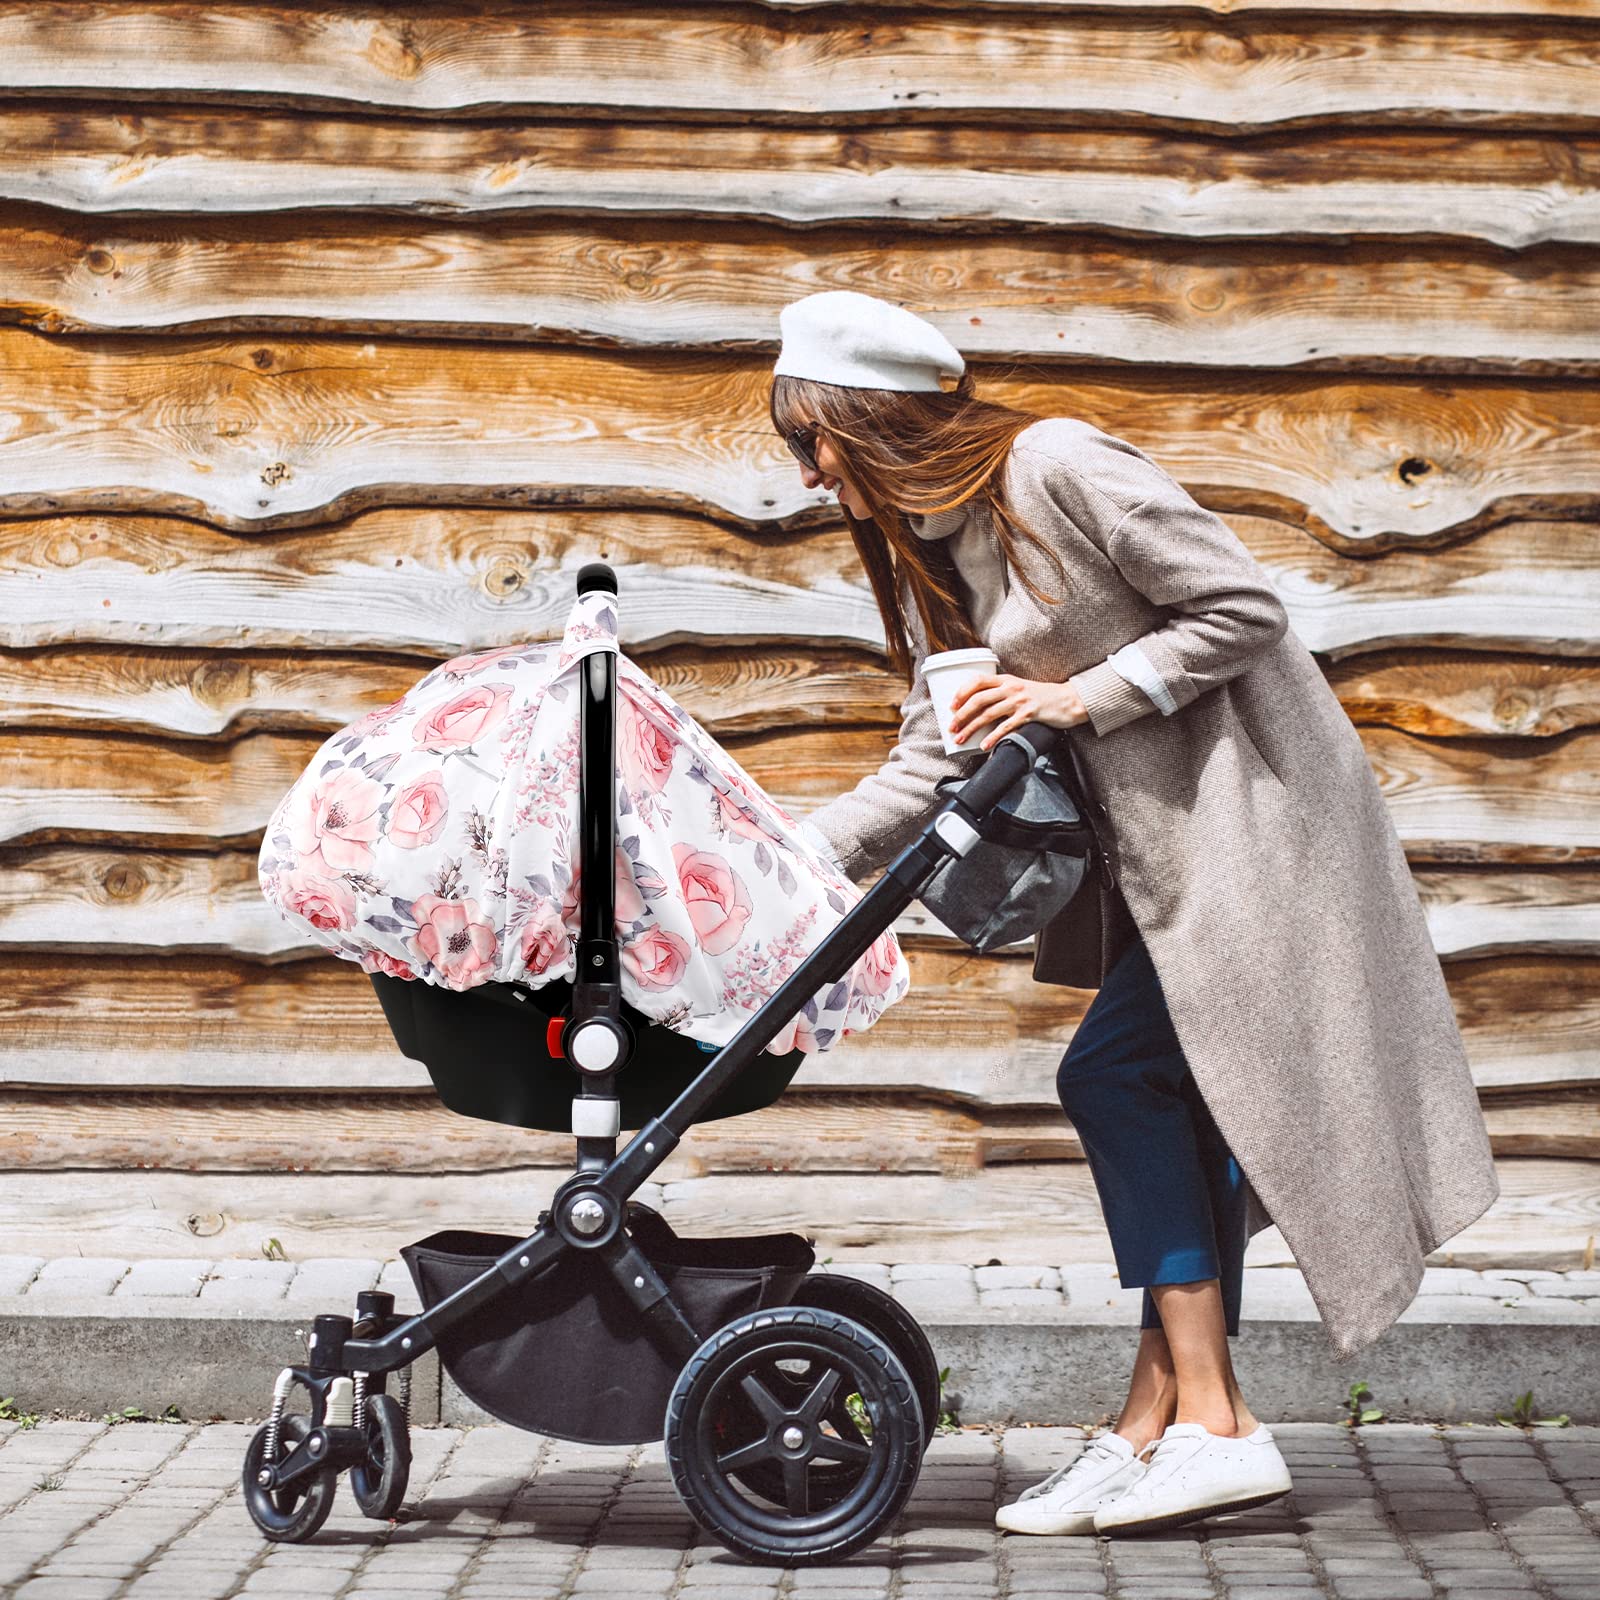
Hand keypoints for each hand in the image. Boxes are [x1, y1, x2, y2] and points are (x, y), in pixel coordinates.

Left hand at [948, 674, 1087, 749]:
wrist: (1067, 700)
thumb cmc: (1040, 697)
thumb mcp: (1019, 689)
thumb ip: (1001, 693)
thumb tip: (978, 708)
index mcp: (1006, 679)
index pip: (978, 680)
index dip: (962, 692)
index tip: (952, 705)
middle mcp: (1010, 688)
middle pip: (979, 700)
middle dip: (961, 715)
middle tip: (951, 727)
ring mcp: (1019, 700)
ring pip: (988, 714)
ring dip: (971, 728)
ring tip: (960, 739)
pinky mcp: (1029, 714)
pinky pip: (1006, 727)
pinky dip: (992, 737)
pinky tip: (984, 745)